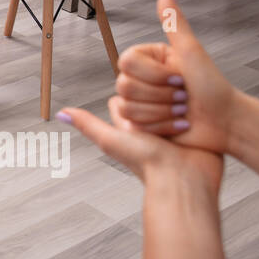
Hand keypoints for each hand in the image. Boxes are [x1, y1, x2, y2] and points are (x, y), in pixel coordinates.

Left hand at [60, 96, 223, 194]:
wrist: (183, 182)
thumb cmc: (147, 164)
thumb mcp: (112, 139)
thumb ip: (89, 125)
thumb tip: (59, 114)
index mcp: (129, 127)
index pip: (123, 99)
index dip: (129, 88)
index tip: (136, 76)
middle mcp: (151, 127)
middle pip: (150, 95)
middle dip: (159, 87)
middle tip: (170, 82)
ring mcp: (174, 129)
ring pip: (172, 99)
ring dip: (178, 94)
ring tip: (184, 90)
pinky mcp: (195, 132)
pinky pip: (193, 112)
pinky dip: (196, 105)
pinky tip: (198, 97)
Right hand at [111, 0, 243, 154]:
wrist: (225, 123)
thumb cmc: (214, 88)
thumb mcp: (191, 51)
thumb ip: (174, 21)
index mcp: (149, 60)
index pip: (126, 63)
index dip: (154, 74)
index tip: (178, 76)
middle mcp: (143, 79)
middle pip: (124, 86)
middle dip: (160, 95)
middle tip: (183, 95)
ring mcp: (142, 103)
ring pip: (129, 107)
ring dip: (162, 112)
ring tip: (182, 110)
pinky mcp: (143, 124)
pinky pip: (135, 125)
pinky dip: (162, 126)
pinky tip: (178, 123)